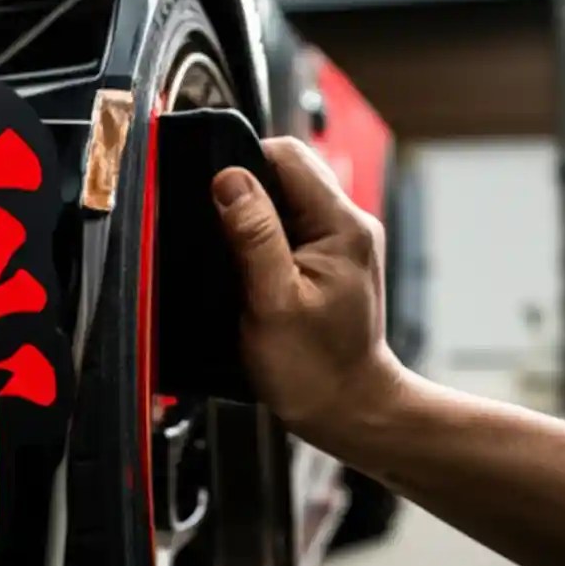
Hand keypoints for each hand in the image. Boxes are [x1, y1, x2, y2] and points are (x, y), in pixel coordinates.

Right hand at [211, 138, 406, 435]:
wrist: (348, 409)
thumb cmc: (314, 369)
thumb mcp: (272, 302)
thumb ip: (252, 236)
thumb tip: (229, 180)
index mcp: (342, 226)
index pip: (287, 155)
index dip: (243, 166)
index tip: (215, 198)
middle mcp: (349, 225)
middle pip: (286, 174)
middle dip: (247, 196)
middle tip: (225, 237)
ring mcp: (342, 243)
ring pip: (286, 201)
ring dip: (255, 221)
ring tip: (241, 261)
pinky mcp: (330, 261)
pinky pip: (290, 229)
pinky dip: (264, 241)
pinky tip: (252, 272)